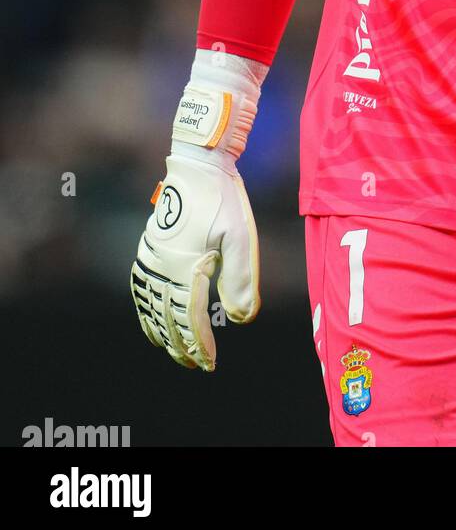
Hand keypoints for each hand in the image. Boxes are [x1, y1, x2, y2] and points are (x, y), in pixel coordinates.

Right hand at [131, 146, 260, 370]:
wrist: (197, 163)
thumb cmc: (222, 198)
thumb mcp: (240, 237)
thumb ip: (240, 279)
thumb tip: (241, 319)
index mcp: (185, 267)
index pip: (190, 318)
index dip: (199, 344)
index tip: (209, 363)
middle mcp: (162, 266)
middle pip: (167, 317)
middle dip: (181, 345)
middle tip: (194, 365)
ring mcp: (151, 256)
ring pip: (150, 305)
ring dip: (160, 331)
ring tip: (171, 350)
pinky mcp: (148, 245)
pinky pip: (140, 286)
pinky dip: (145, 307)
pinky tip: (151, 314)